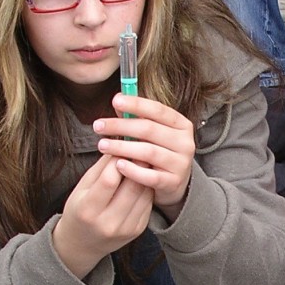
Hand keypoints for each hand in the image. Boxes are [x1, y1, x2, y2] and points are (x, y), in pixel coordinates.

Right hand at [52, 155, 153, 278]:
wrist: (82, 244)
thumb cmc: (79, 210)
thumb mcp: (81, 187)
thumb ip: (101, 167)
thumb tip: (120, 142)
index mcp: (88, 210)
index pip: (110, 179)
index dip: (118, 159)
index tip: (123, 145)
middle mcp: (108, 222)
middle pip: (132, 185)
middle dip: (138, 162)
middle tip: (141, 145)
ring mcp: (126, 229)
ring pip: (144, 192)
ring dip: (146, 173)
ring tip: (144, 158)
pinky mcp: (138, 230)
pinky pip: (148, 203)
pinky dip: (147, 187)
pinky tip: (143, 178)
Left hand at [93, 93, 195, 221]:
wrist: (174, 183)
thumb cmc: (159, 151)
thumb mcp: (153, 133)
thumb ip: (137, 117)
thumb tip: (118, 101)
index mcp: (181, 124)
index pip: (158, 109)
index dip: (136, 104)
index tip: (115, 101)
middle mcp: (185, 142)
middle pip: (149, 129)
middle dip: (121, 126)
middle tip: (98, 126)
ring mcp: (182, 164)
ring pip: (148, 152)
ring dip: (122, 147)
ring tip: (102, 145)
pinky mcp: (174, 182)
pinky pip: (150, 176)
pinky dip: (132, 170)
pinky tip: (117, 165)